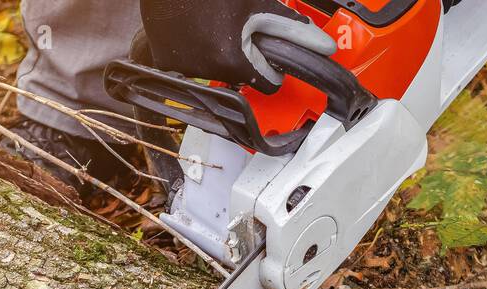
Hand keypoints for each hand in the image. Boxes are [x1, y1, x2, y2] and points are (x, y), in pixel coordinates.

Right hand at [140, 0, 336, 92]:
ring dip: (220, 52)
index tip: (268, 51)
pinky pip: (190, 63)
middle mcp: (204, 71)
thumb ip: (292, 28)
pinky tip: (196, 28)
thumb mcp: (259, 4)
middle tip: (239, 27)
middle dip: (244, 55)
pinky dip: (197, 49)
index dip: (272, 65)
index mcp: (231, 60)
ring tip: (215, 24)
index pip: (267, 83)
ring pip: (216, 71)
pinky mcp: (163, 61)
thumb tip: (323, 46)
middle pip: (241, 76)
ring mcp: (180, 68)